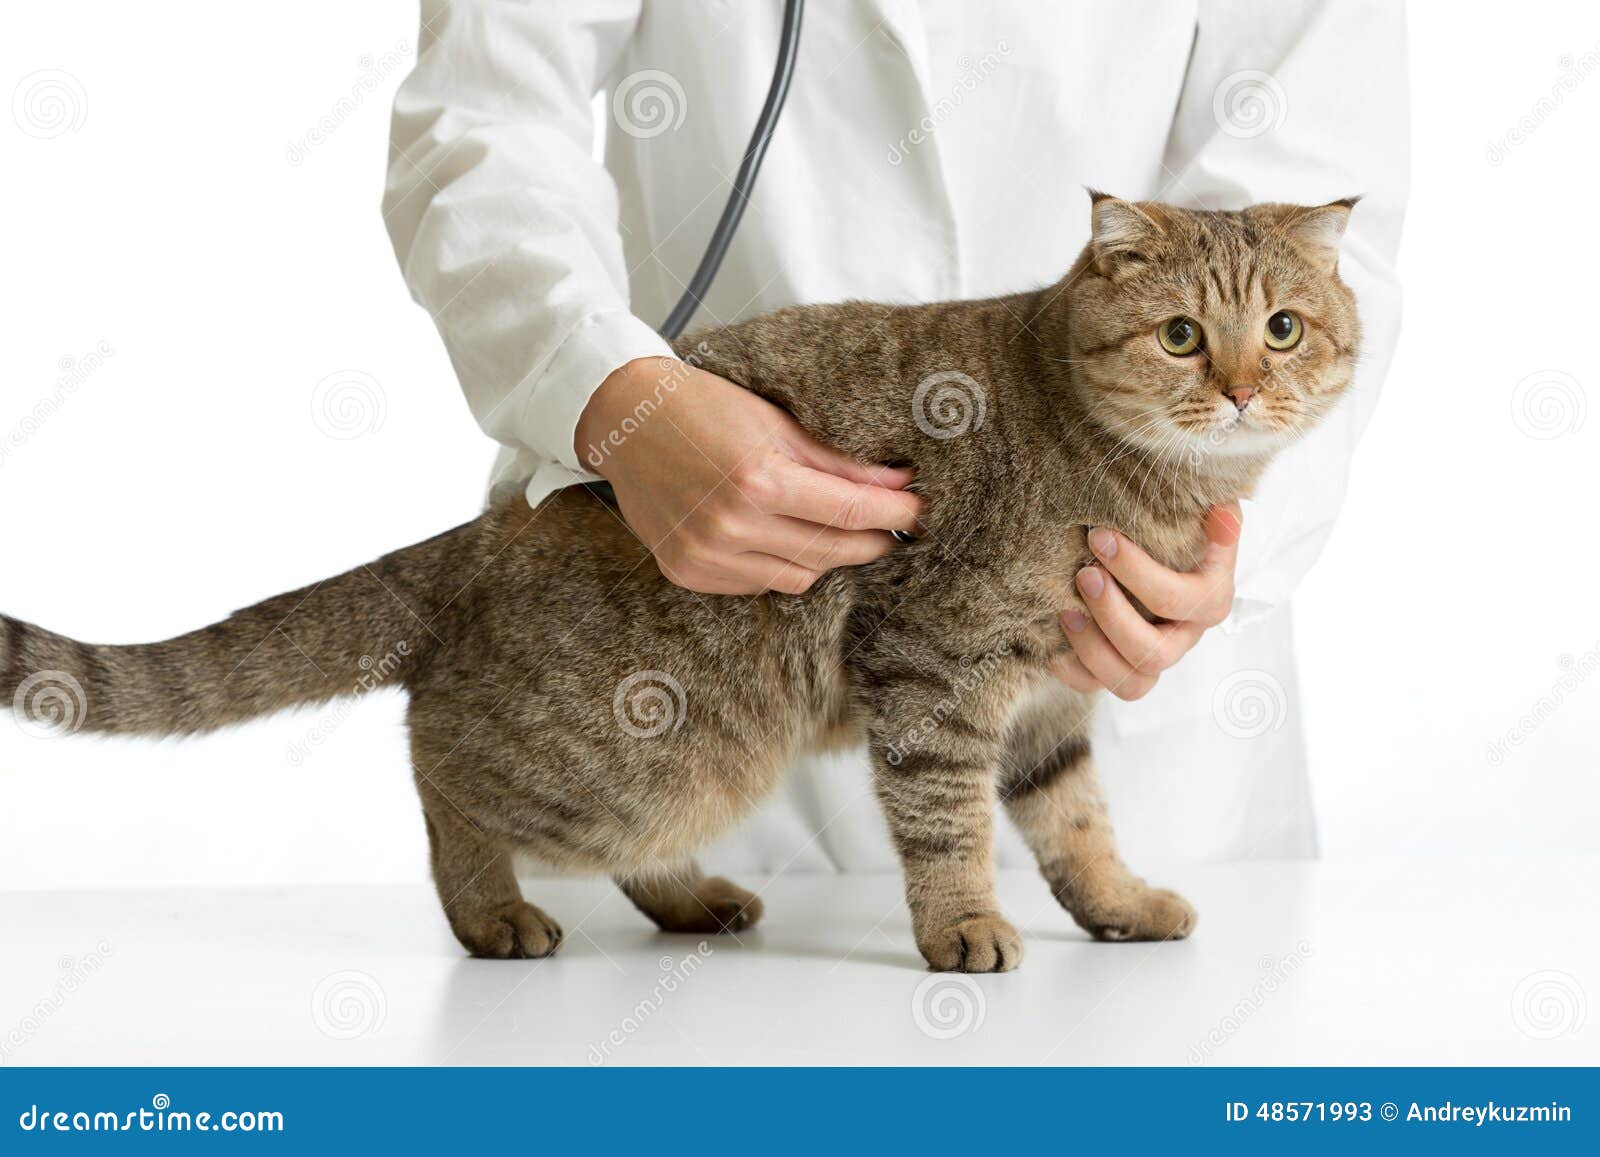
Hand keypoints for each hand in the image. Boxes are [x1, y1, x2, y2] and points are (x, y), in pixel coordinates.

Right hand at [575, 357, 922, 594]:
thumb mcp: (776, 422)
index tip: (918, 509)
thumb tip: (899, 483)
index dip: (892, 514)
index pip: (847, 511)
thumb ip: (837, 461)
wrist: (625, 421)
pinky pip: (758, 584)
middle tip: (893, 527)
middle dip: (870, 541)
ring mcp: (706, 555)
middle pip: (828, 551)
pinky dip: (782, 566)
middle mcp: (730, 526)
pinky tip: (788, 540)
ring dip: (829, 558)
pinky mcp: (688, 572)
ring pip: (798, 578)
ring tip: (844, 534)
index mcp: (757, 479)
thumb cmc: (702, 409)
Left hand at [1052, 504, 1241, 700]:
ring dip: (1093, 650)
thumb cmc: (1171, 527)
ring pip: (1132, 683)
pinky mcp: (1119, 669)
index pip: (1180, 600)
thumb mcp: (1197, 513)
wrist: (1147, 545)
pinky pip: (1097, 688)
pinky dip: (1073, 672)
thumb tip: (1222, 519)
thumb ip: (1215, 515)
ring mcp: (1151, 657)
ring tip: (1065, 612)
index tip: (1100, 537)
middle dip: (1113, 616)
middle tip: (1084, 576)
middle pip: (1156, 653)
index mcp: (1210, 599)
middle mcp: (1184, 636)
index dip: (1138, 573)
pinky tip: (1053, 644)